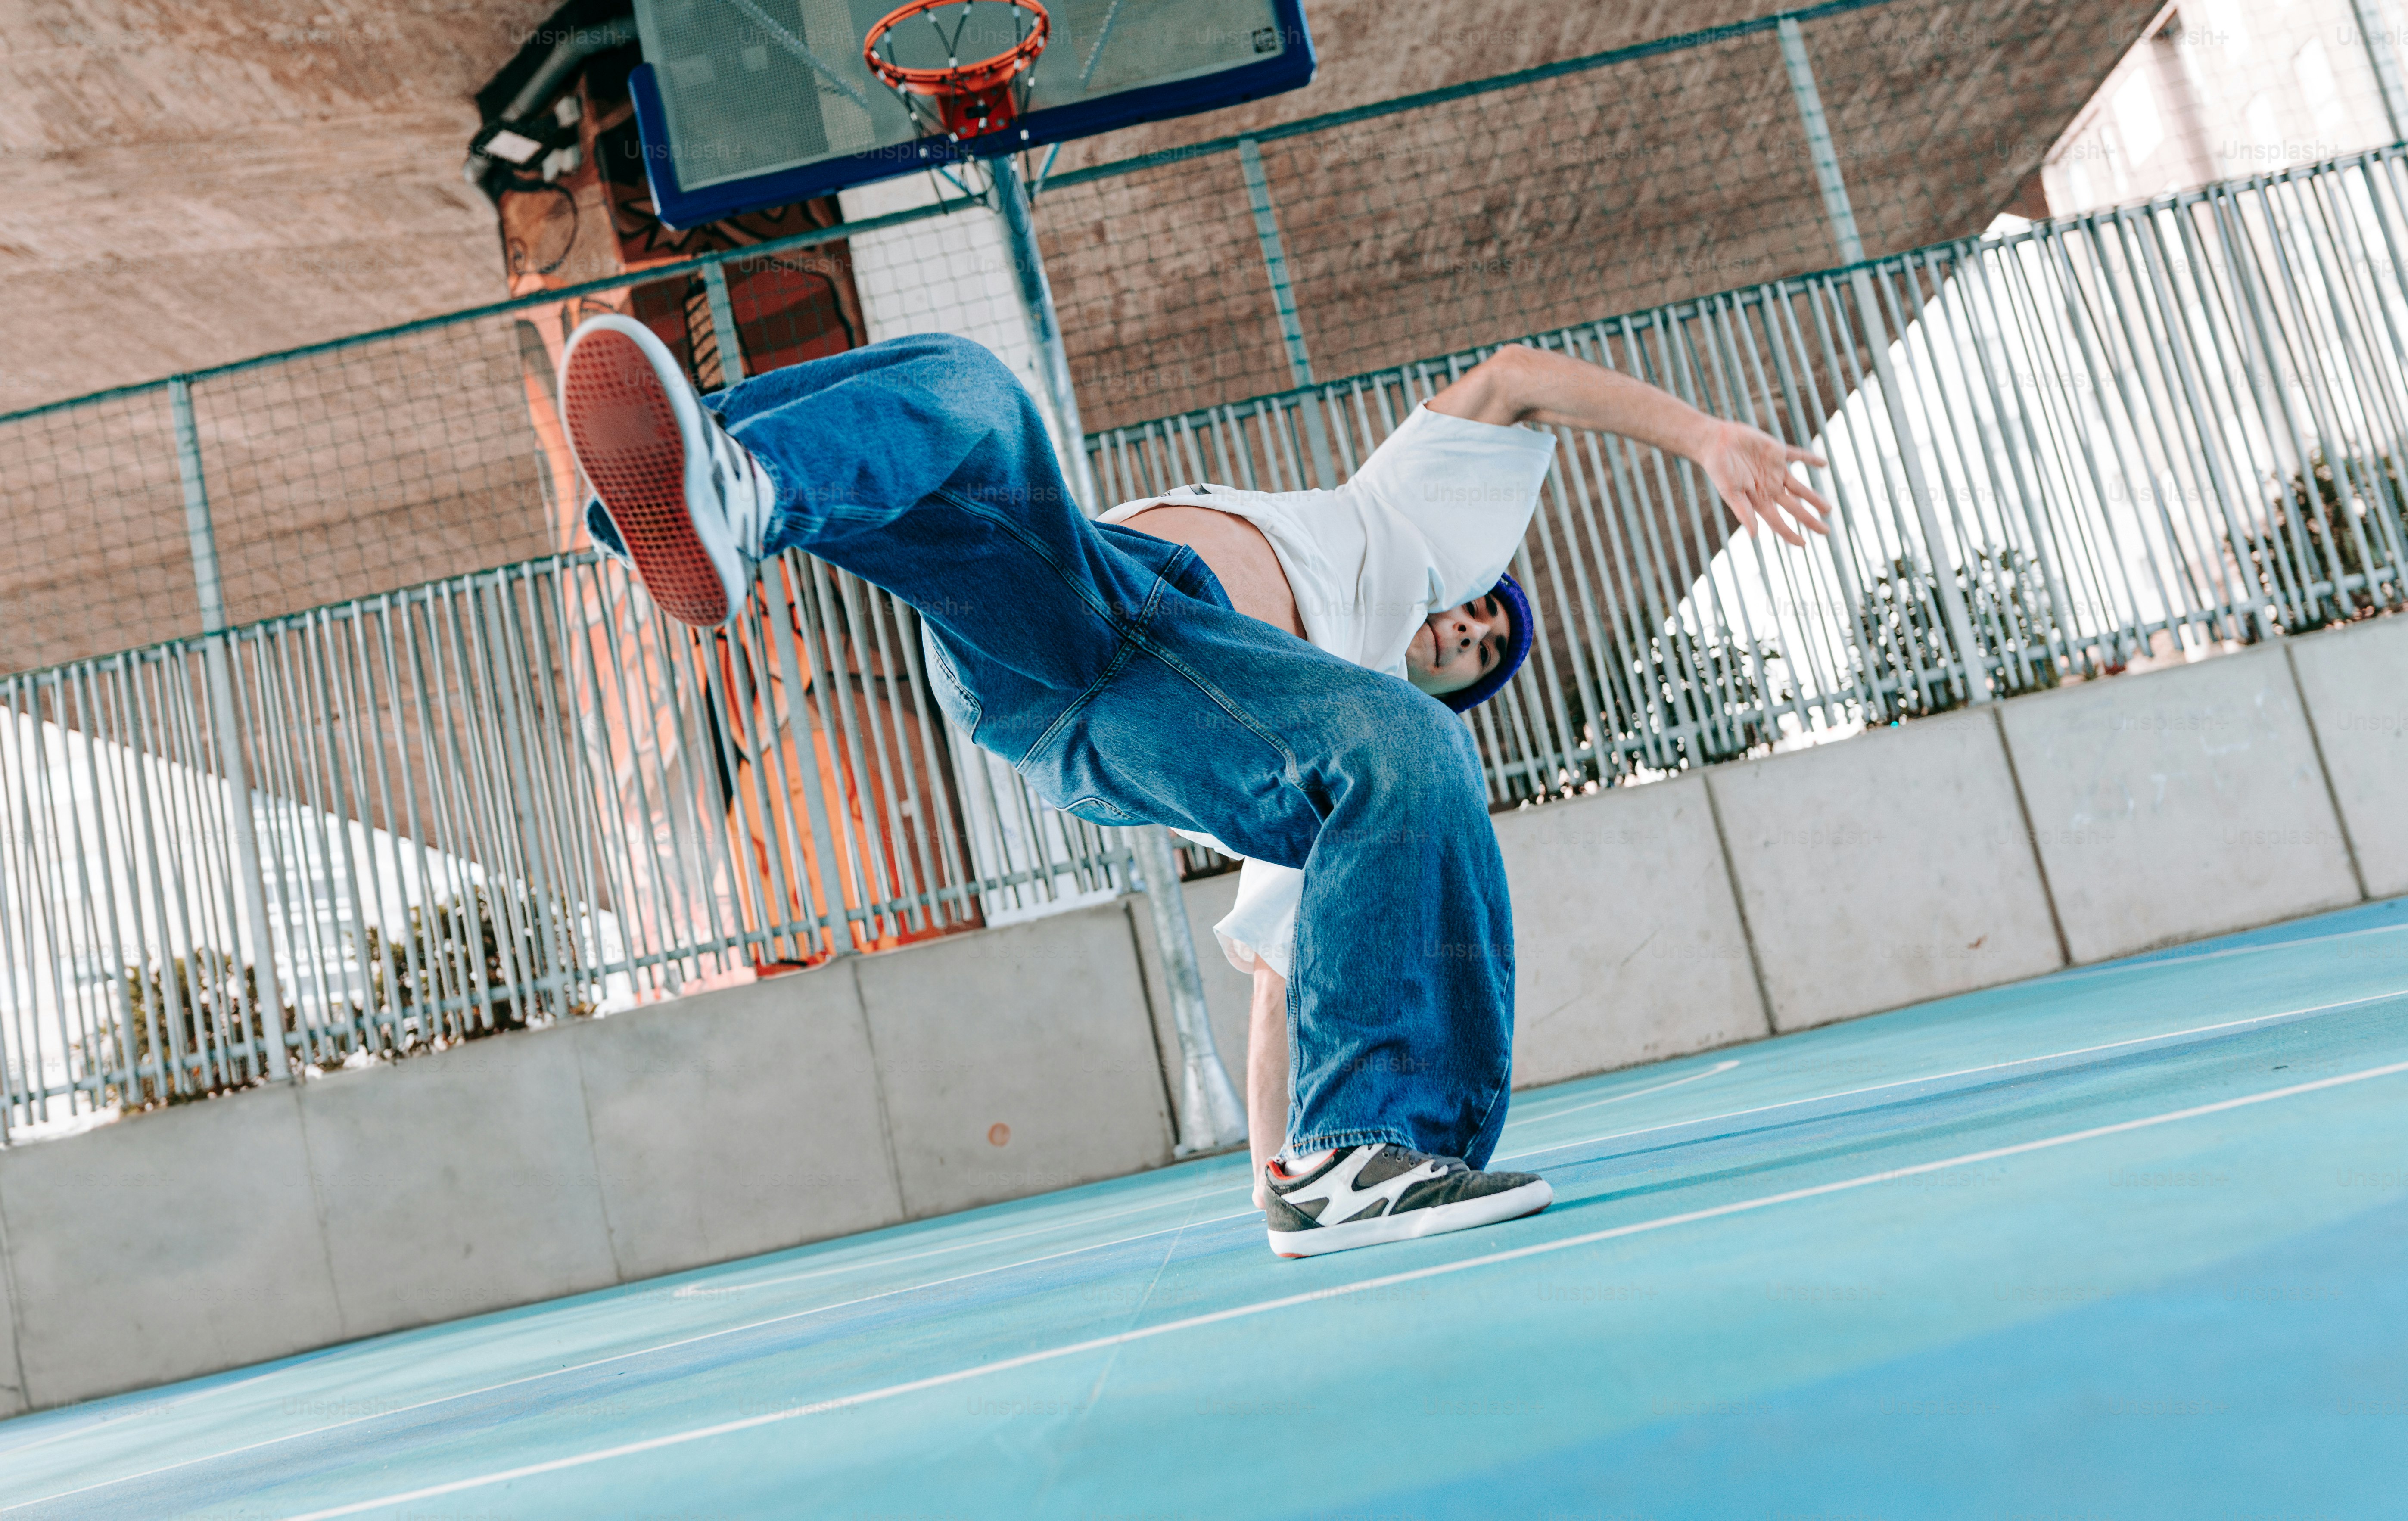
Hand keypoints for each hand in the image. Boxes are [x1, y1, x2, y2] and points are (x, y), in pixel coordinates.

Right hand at [1695, 420, 1832, 547]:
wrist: (1714, 441)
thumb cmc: (1719, 469)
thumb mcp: (1731, 492)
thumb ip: (1744, 512)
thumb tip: (1754, 535)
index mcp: (1758, 500)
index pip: (1778, 521)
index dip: (1790, 534)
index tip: (1803, 544)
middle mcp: (1769, 487)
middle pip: (1794, 508)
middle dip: (1810, 520)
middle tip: (1826, 531)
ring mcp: (1774, 470)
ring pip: (1799, 487)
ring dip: (1813, 497)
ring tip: (1828, 509)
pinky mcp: (1776, 452)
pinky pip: (1798, 456)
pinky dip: (1810, 459)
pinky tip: (1823, 464)